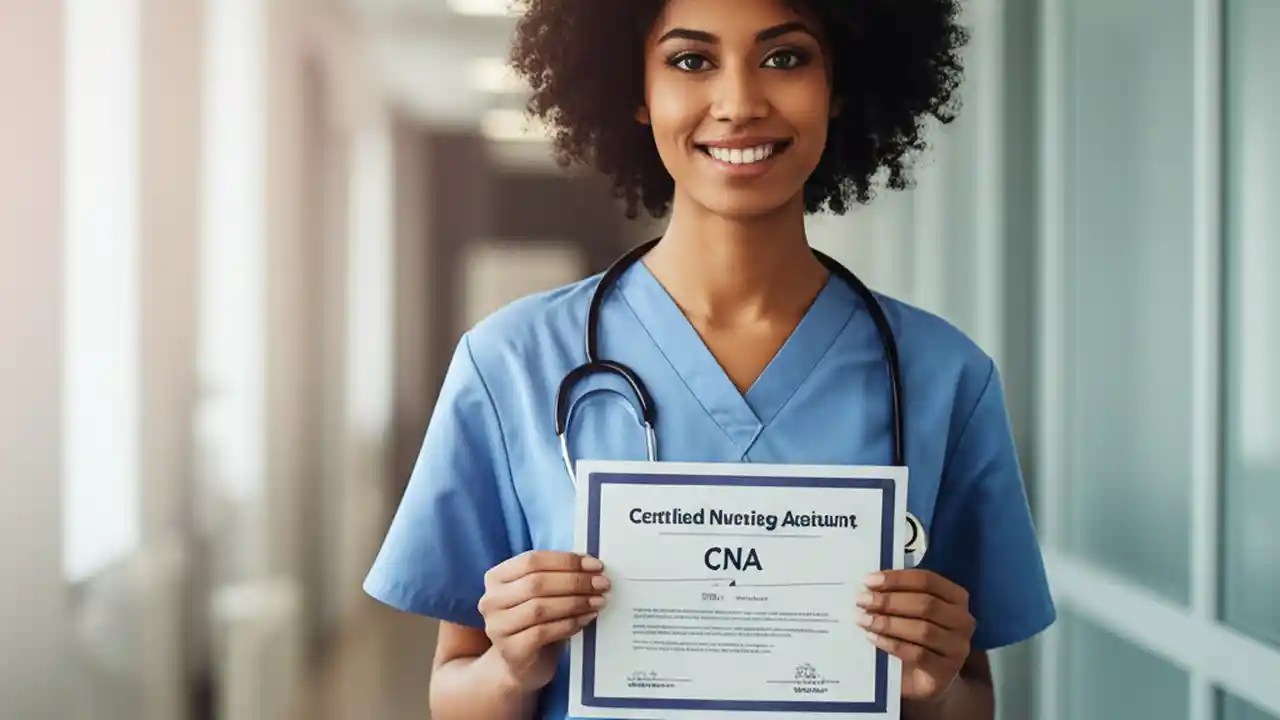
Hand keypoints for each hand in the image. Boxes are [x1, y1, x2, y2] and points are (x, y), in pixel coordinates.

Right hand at [477, 550, 609, 692]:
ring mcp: (497, 627)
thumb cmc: (535, 623)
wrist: (521, 665)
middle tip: (601, 584)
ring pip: (540, 608)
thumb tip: (591, 565)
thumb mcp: (541, 594)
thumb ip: (557, 576)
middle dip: (575, 581)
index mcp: (497, 577)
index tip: (594, 565)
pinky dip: (569, 623)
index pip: (532, 560)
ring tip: (597, 601)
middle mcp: (491, 600)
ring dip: (575, 602)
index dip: (566, 561)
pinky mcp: (511, 650)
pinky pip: (544, 632)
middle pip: (536, 583)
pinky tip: (586, 619)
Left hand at [855, 569, 974, 702]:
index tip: (868, 580)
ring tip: (864, 619)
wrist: (922, 678)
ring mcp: (957, 647)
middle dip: (889, 601)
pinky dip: (892, 644)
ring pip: (923, 630)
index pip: (927, 580)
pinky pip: (918, 654)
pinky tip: (873, 637)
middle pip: (926, 604)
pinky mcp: (945, 671)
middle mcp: (962, 621)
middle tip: (862, 600)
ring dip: (888, 623)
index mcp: (956, 597)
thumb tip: (869, 583)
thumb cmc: (914, 636)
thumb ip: (897, 595)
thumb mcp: (909, 611)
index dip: (896, 579)